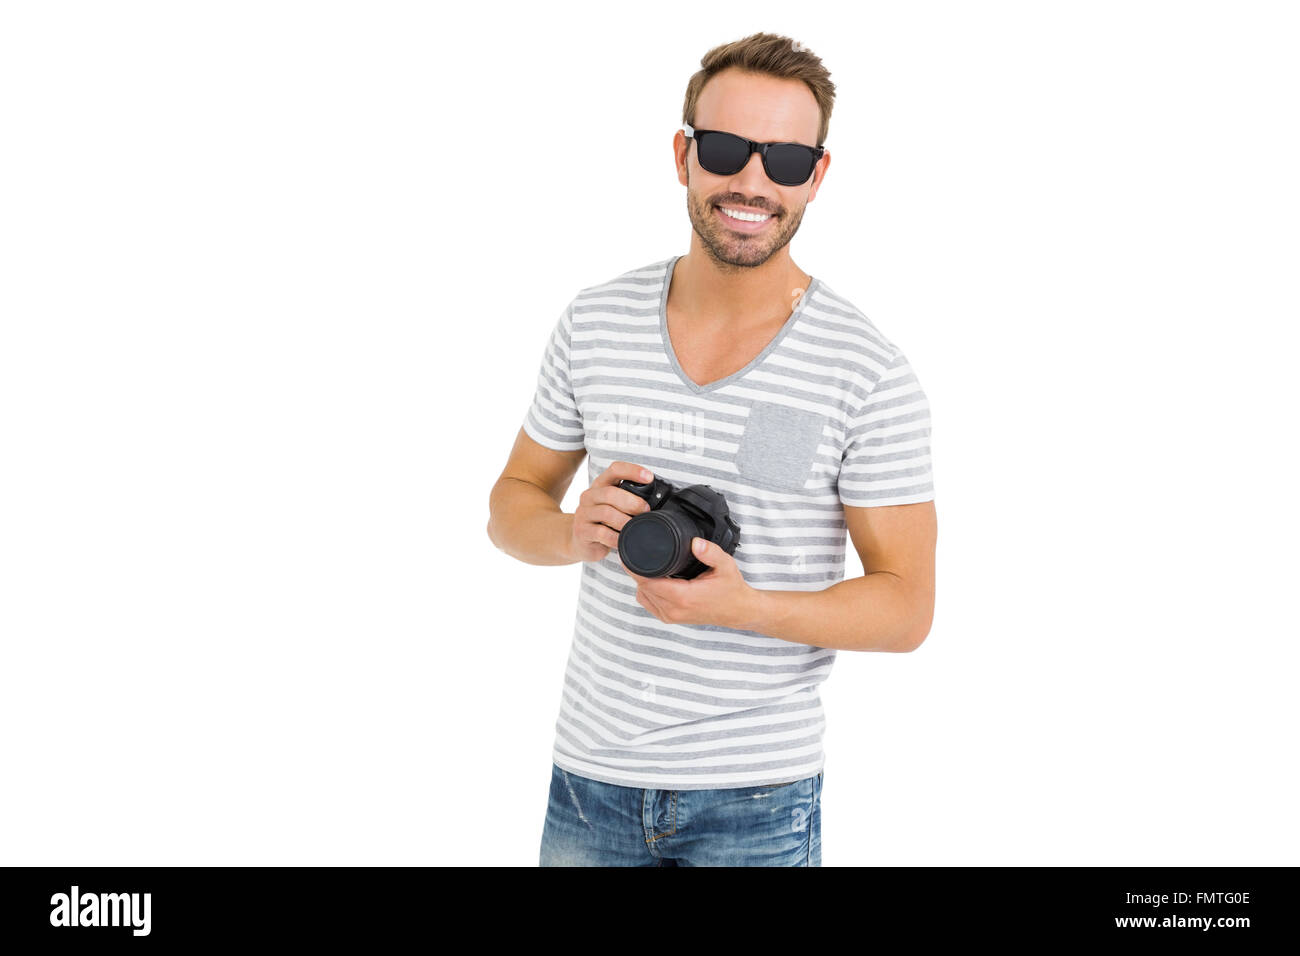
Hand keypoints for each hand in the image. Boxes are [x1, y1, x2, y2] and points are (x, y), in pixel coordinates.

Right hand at [567, 460, 654, 563]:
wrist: (580, 541)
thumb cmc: (603, 521)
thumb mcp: (614, 506)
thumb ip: (629, 499)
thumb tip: (658, 502)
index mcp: (600, 485)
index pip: (615, 469)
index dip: (632, 470)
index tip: (649, 477)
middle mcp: (589, 496)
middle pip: (610, 493)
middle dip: (632, 502)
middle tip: (645, 511)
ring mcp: (583, 513)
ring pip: (606, 513)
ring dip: (625, 522)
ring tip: (635, 528)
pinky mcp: (582, 531)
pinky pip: (602, 533)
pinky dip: (617, 538)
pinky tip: (623, 540)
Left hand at [623, 536, 759, 630]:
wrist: (739, 611)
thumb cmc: (732, 589)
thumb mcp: (725, 566)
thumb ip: (711, 553)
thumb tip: (695, 542)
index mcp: (683, 597)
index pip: (647, 582)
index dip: (635, 568)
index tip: (630, 553)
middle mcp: (674, 610)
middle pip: (642, 588)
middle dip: (637, 571)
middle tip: (637, 553)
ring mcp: (671, 616)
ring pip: (643, 596)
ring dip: (642, 581)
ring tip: (648, 565)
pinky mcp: (671, 619)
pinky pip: (649, 604)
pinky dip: (647, 591)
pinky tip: (654, 579)